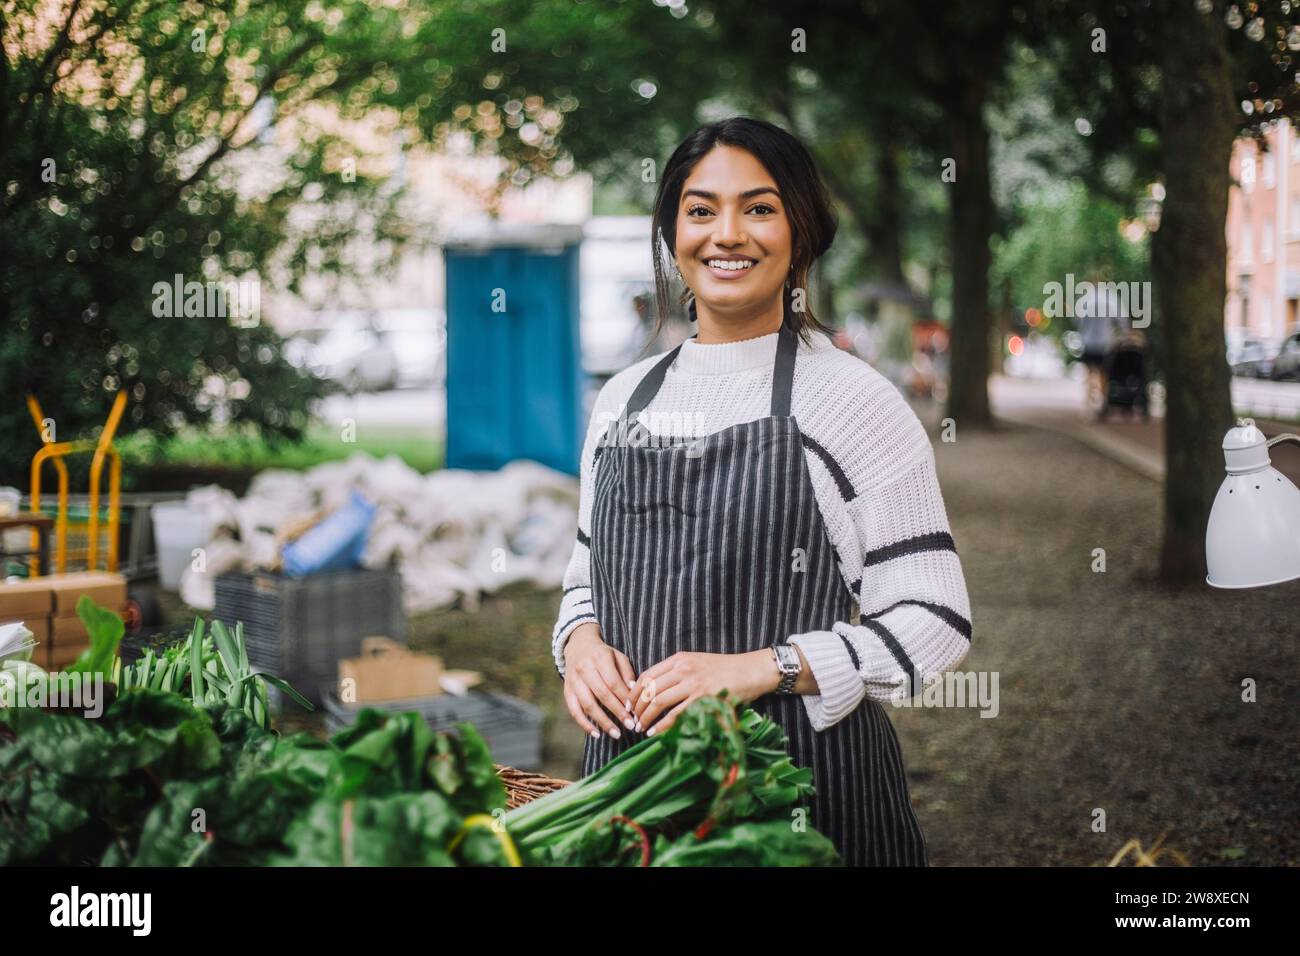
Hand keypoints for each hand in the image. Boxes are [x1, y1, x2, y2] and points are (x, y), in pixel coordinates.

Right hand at [562, 622, 637, 740]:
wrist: (578, 647)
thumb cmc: (604, 655)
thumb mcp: (618, 657)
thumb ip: (627, 674)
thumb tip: (633, 694)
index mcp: (600, 658)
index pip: (613, 682)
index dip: (624, 698)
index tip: (635, 712)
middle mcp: (584, 668)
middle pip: (602, 694)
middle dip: (618, 712)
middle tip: (631, 726)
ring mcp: (573, 680)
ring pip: (588, 705)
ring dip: (603, 722)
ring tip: (616, 734)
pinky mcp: (567, 691)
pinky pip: (574, 711)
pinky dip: (584, 724)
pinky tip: (596, 734)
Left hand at [627, 650, 775, 736]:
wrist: (751, 670)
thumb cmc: (725, 669)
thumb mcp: (697, 663)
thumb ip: (677, 673)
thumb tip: (655, 691)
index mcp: (679, 659)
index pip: (647, 675)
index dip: (634, 692)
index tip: (629, 703)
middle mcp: (683, 669)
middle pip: (649, 689)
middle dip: (636, 707)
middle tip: (632, 719)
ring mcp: (693, 684)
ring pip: (658, 702)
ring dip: (645, 717)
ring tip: (640, 727)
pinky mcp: (704, 699)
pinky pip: (676, 715)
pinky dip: (662, 725)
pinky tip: (655, 732)